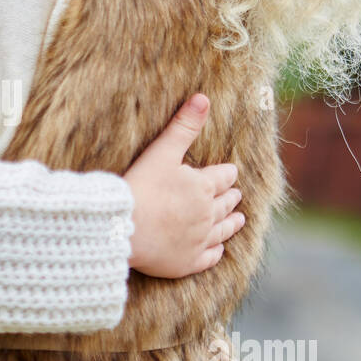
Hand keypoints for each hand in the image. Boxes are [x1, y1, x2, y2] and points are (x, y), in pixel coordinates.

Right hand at [123, 94, 243, 277]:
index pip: (224, 177)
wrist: (121, 228)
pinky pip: (209, 258)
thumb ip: (184, 126)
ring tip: (239, 219)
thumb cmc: (139, 187)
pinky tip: (218, 249)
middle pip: (226, 203)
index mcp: (203, 186)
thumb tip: (203, 98)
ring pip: (223, 230)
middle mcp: (207, 214)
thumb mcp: (162, 151)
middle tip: (235, 195)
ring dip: (232, 223)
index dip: (227, 174)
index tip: (230, 173)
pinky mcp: (187, 262)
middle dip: (231, 197)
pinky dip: (216, 252)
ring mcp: (199, 240)